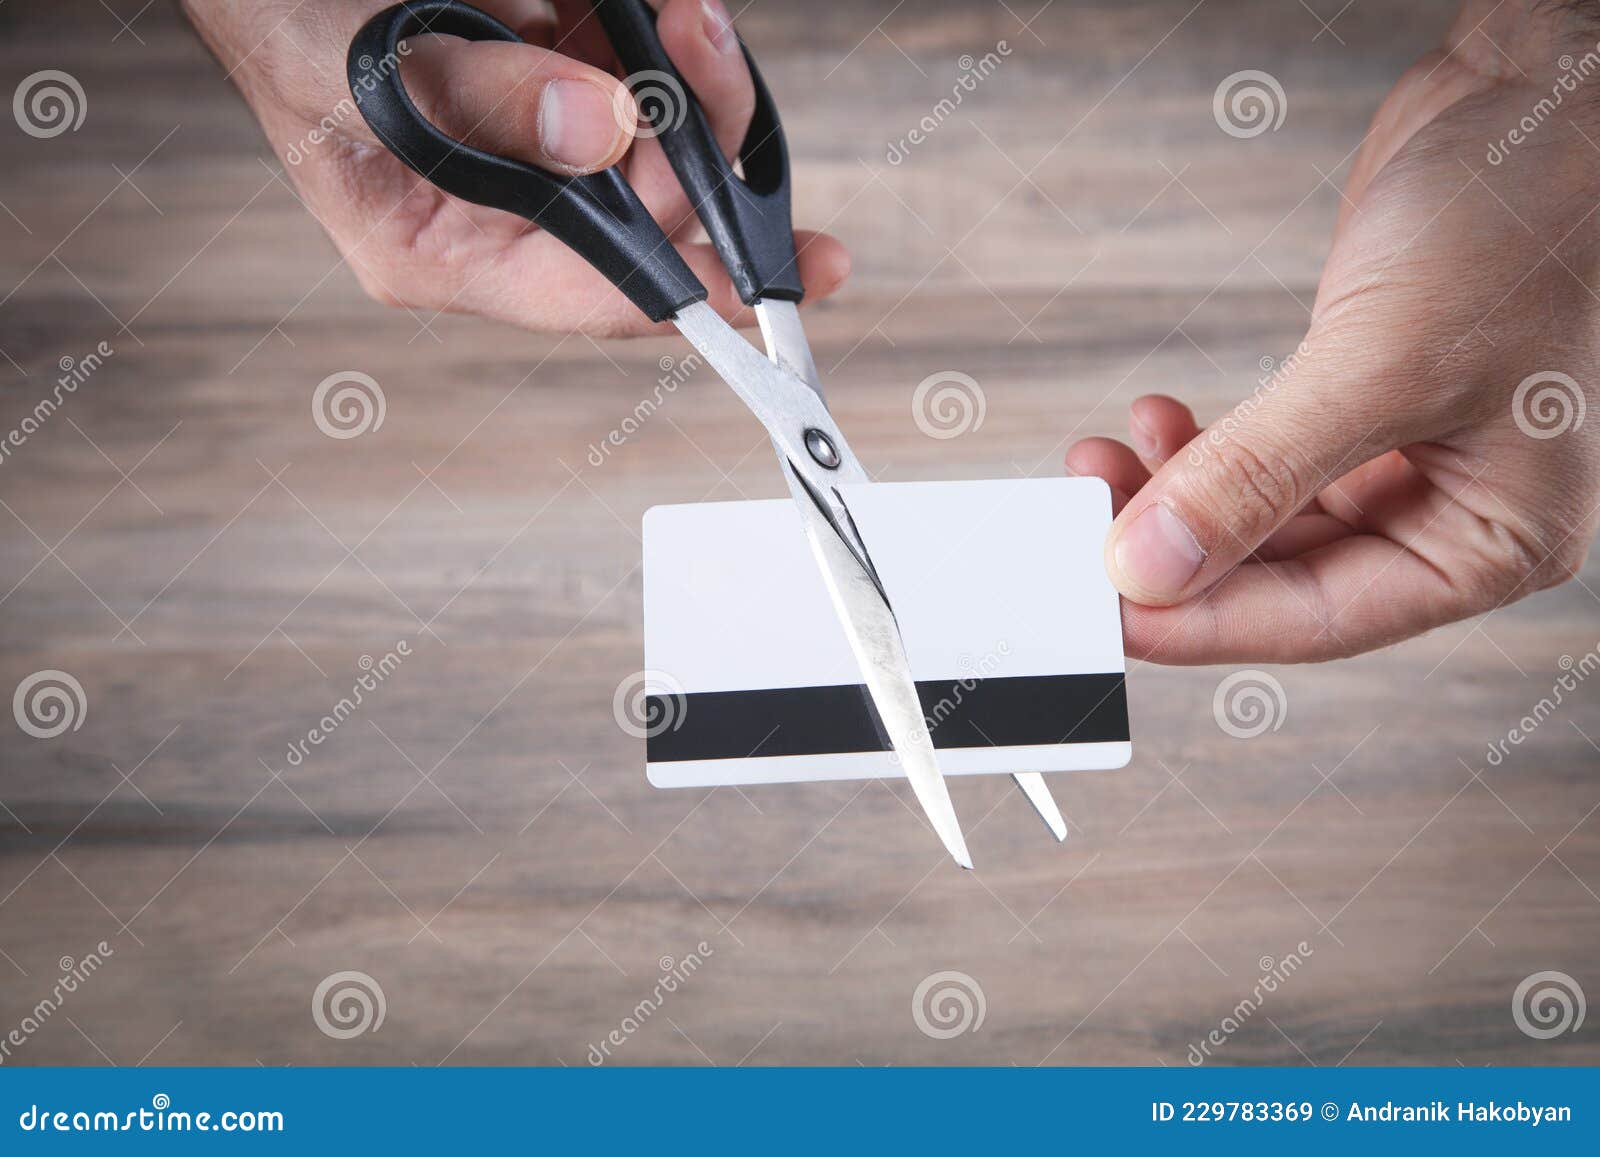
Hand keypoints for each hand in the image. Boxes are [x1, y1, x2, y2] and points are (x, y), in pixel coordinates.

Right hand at [181, 0, 849, 335]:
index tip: (769, 285)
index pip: (586, 293)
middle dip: (697, 136)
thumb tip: (597, 128)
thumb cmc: (289, 24)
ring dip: (692, 77)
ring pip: (666, 140)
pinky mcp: (567, 80)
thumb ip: (477, 100)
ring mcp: (543, 145)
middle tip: (703, 46)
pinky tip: (665, 17)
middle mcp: (507, 211)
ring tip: (685, 20)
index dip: (687, 295)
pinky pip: (649, 80)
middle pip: (649, 212)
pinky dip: (668, 45)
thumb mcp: (357, 69)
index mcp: (445, 249)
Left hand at [1068, 0, 1599, 663]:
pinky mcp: (1358, 408)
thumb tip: (1151, 566)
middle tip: (1080, 532)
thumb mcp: (1383, 362)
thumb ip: (1259, 474)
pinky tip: (1155, 424)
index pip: (1319, 618)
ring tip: (1101, 465)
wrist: (1540, 105)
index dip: (1200, 622)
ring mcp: (1402, 462)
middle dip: (1174, 552)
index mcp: (1491, 540)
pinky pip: (1262, 461)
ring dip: (1173, 498)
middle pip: (1279, 577)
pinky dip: (1201, 450)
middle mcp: (1449, 515)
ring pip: (1259, 520)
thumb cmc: (1524, 222)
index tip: (1106, 614)